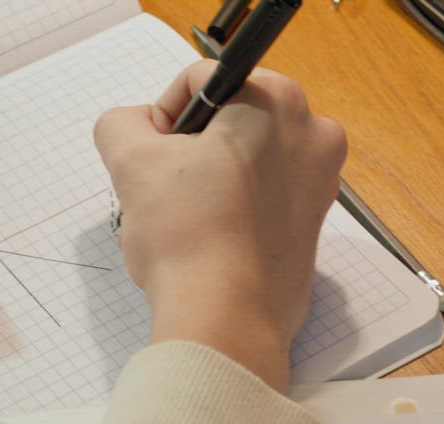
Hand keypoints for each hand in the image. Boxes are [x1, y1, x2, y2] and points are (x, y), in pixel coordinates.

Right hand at [94, 61, 345, 390]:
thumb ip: (122, 123)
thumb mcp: (130, 162)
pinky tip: (210, 241)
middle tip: (166, 191)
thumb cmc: (186, 238)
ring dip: (211, 180)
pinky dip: (234, 210)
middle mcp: (312, 133)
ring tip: (186, 221)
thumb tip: (135, 127)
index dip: (162, 117)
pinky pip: (263, 199)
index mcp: (276, 101)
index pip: (200, 81)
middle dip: (190, 150)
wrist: (224, 322)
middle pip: (228, 120)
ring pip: (245, 160)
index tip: (151, 157)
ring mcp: (320, 183)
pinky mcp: (313, 227)